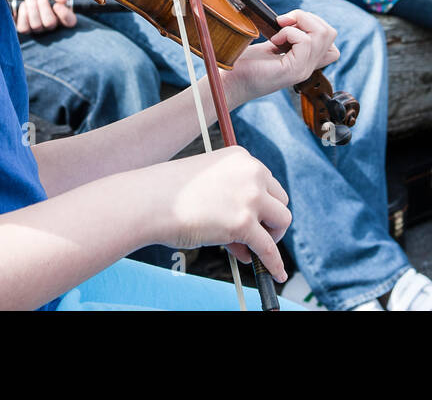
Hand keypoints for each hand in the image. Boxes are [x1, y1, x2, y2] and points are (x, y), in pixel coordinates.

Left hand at [6, 0, 75, 34]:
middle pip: (50, 24)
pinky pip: (24, 28)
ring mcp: (38, 28)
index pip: (70, 22)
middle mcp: (52, 24)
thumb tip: (63, 0)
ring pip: (36, 25)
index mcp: (63, 14)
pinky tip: (23, 5)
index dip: (64, 15)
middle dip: (43, 6)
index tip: (57, 4)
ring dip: (32, 8)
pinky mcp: (25, 28)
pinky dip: (23, 14)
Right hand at [151, 146, 291, 280]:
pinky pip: (269, 248)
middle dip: (269, 220)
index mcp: (241, 157)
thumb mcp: (208, 190)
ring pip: (283, 220)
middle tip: (255, 236)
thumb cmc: (169, 196)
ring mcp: (249, 196)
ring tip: (255, 249)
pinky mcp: (243, 223)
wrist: (149, 202)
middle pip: (280, 199)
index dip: (260, 204)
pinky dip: (274, 263)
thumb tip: (249, 242)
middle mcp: (251, 172)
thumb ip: (231, 207)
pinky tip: (276, 274)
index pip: (266, 182)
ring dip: (273, 237)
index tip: (252, 218)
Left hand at [225, 9, 339, 103]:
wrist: (230, 82)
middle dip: (308, 17)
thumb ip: (288, 38)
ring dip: (300, 22)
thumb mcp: (272, 47)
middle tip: (284, 23)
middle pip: (330, 33)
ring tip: (279, 31)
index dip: (314, 25)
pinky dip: (289, 32)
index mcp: (304, 62)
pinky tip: (274, 41)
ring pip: (323, 34)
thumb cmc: (246, 64)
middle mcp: (308, 68)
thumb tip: (294, 19)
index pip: (331, 44)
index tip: (290, 25)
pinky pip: (305, 41)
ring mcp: (302, 70)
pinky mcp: (293, 70)